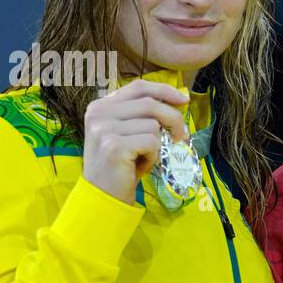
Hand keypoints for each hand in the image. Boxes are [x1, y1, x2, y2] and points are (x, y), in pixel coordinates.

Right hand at [83, 79, 189, 204]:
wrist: (104, 195)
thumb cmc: (122, 164)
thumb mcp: (128, 132)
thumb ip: (143, 114)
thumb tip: (179, 99)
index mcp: (101, 106)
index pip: (138, 87)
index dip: (164, 90)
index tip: (184, 99)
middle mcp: (99, 113)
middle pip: (150, 104)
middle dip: (173, 119)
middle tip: (182, 135)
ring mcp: (104, 129)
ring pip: (152, 125)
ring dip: (157, 144)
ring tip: (143, 157)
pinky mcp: (114, 146)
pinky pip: (151, 142)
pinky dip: (152, 156)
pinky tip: (139, 165)